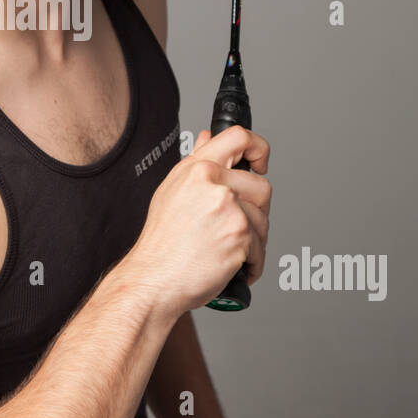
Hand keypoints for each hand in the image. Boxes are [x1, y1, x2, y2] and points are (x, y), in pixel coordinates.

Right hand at [125, 125, 271, 316]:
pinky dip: (252, 263)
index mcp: (196, 169)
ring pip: (263, 220)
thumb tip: (209, 137)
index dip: (258, 147)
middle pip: (262, 187)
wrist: (153, 280)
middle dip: (256, 211)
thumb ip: (197, 162)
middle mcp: (213, 183)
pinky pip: (260, 247)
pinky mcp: (240, 234)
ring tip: (228, 252)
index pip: (239, 137)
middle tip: (237, 228)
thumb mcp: (172, 191)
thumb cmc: (161, 243)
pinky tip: (232, 267)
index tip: (260, 163)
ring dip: (254, 241)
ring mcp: (228, 208)